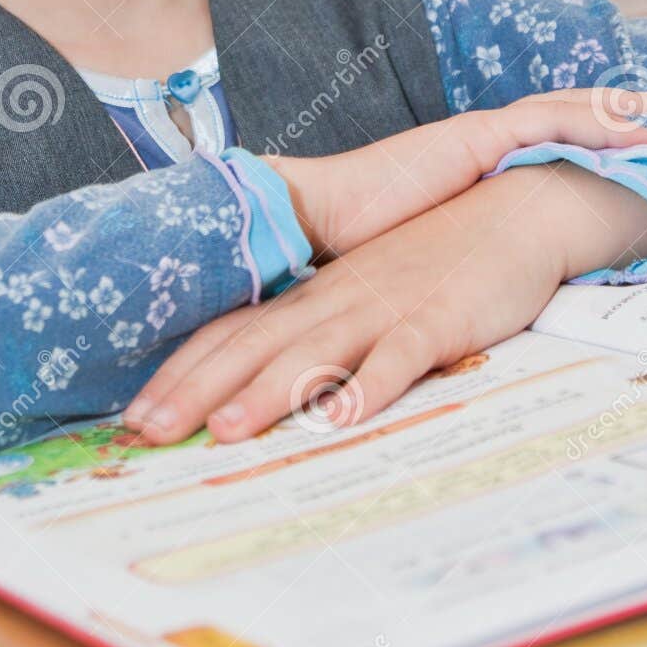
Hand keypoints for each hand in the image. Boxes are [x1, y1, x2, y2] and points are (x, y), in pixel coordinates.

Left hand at [123, 156, 646, 444]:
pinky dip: (368, 386)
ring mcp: (385, 305)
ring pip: (315, 350)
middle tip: (145, 434)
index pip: (230, 333)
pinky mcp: (437, 319)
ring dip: (268, 390)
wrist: (512, 212)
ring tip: (224, 429)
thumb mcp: (364, 293)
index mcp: (313, 295)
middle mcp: (336, 298)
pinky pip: (399, 355)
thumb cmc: (434, 262)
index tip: (133, 418)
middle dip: (195, 390)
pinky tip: (339, 418)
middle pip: (253, 345)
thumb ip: (317, 332)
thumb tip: (261, 382)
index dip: (180, 373)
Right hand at [265, 87, 646, 257]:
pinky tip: (634, 133)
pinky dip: (597, 125)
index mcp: (473, 157)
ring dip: (624, 110)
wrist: (320, 213)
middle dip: (623, 109)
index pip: (544, 133)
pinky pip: (550, 124)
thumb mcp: (428, 240)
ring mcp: (480, 133)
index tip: (634, 136)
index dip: (592, 129)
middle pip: (568, 112)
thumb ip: (461, 240)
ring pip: (569, 110)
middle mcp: (483, 138)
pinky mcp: (476, 138)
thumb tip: (483, 265)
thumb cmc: (359, 236)